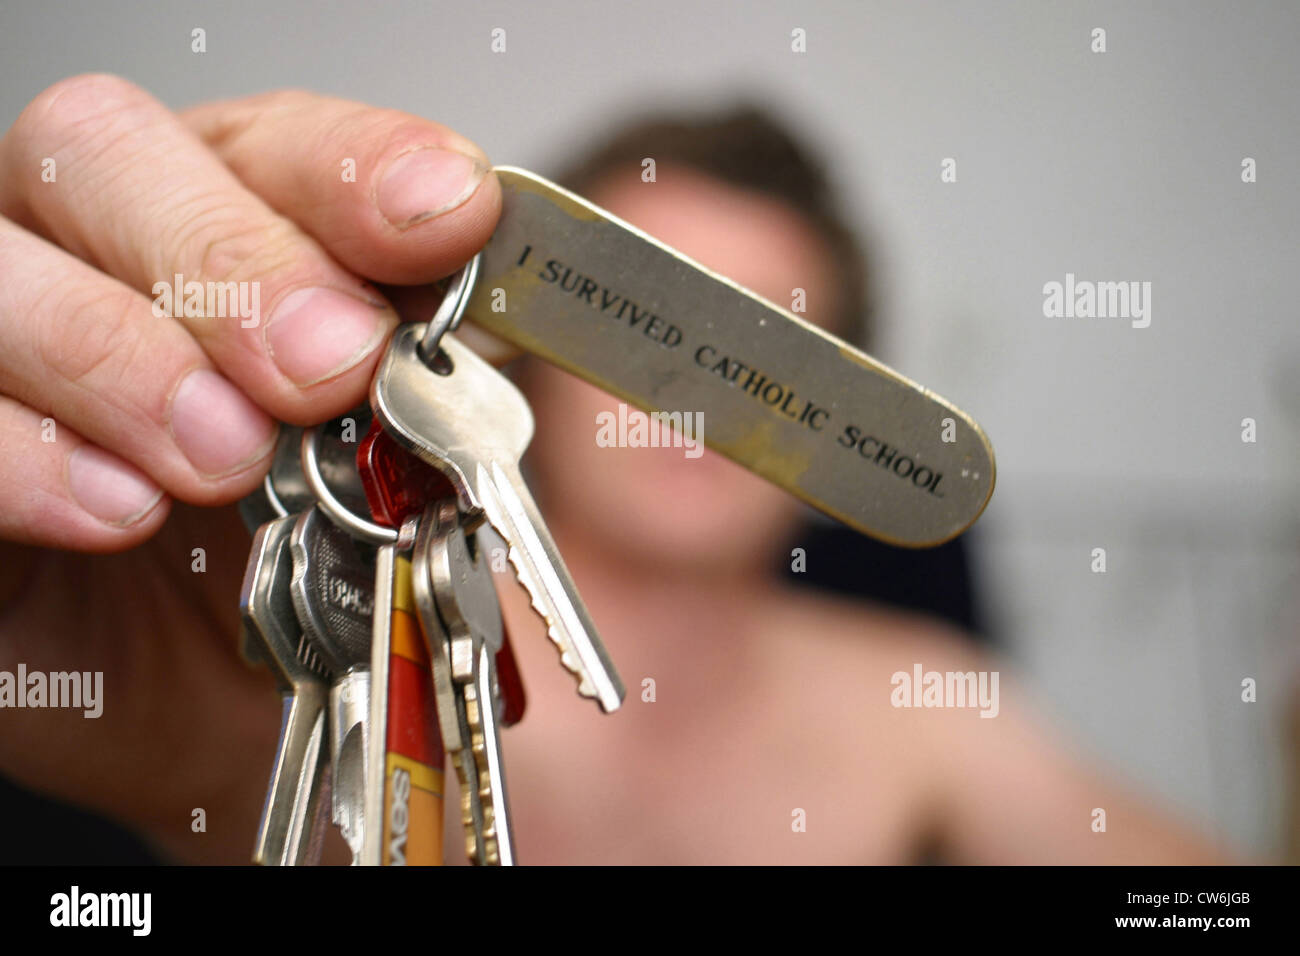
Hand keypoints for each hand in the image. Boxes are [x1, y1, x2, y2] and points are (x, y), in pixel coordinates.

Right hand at [0, 76, 500, 861]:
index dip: (359, 167)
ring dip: (123, 352)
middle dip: (231, 255)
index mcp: (229, 220)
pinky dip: (31, 453)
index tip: (448, 217)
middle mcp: (95, 246)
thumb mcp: (390, 467)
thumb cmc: (304, 560)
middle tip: (327, 365)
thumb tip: (498, 324)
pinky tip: (118, 509)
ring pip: (0, 267)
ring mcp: (3, 338)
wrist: (217, 693)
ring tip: (222, 455)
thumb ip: (430, 381)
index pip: (277, 142)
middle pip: (104, 151)